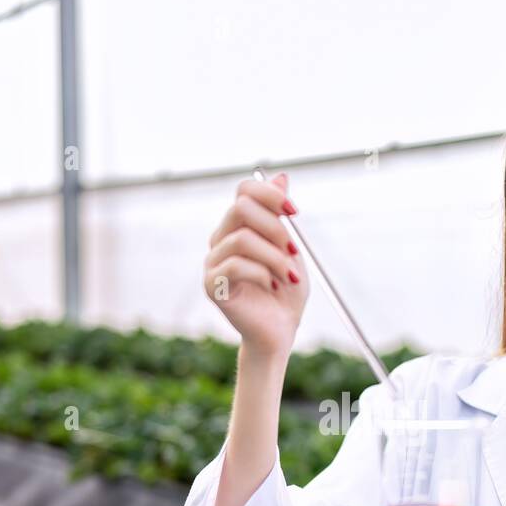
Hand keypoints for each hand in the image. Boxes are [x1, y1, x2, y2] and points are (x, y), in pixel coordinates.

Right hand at [202, 172, 310, 356]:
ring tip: (288, 277)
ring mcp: (213, 261)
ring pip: (242, 239)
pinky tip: (273, 287)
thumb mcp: (290, 249)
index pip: (244, 191)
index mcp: (239, 226)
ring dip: (274, 258)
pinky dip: (262, 274)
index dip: (271, 195)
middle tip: (294, 252)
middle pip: (241, 208)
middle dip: (275, 228)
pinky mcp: (210, 285)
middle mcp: (221, 239)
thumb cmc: (286, 291)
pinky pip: (235, 266)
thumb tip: (281, 176)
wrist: (280, 330)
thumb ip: (281, 216)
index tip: (295, 213)